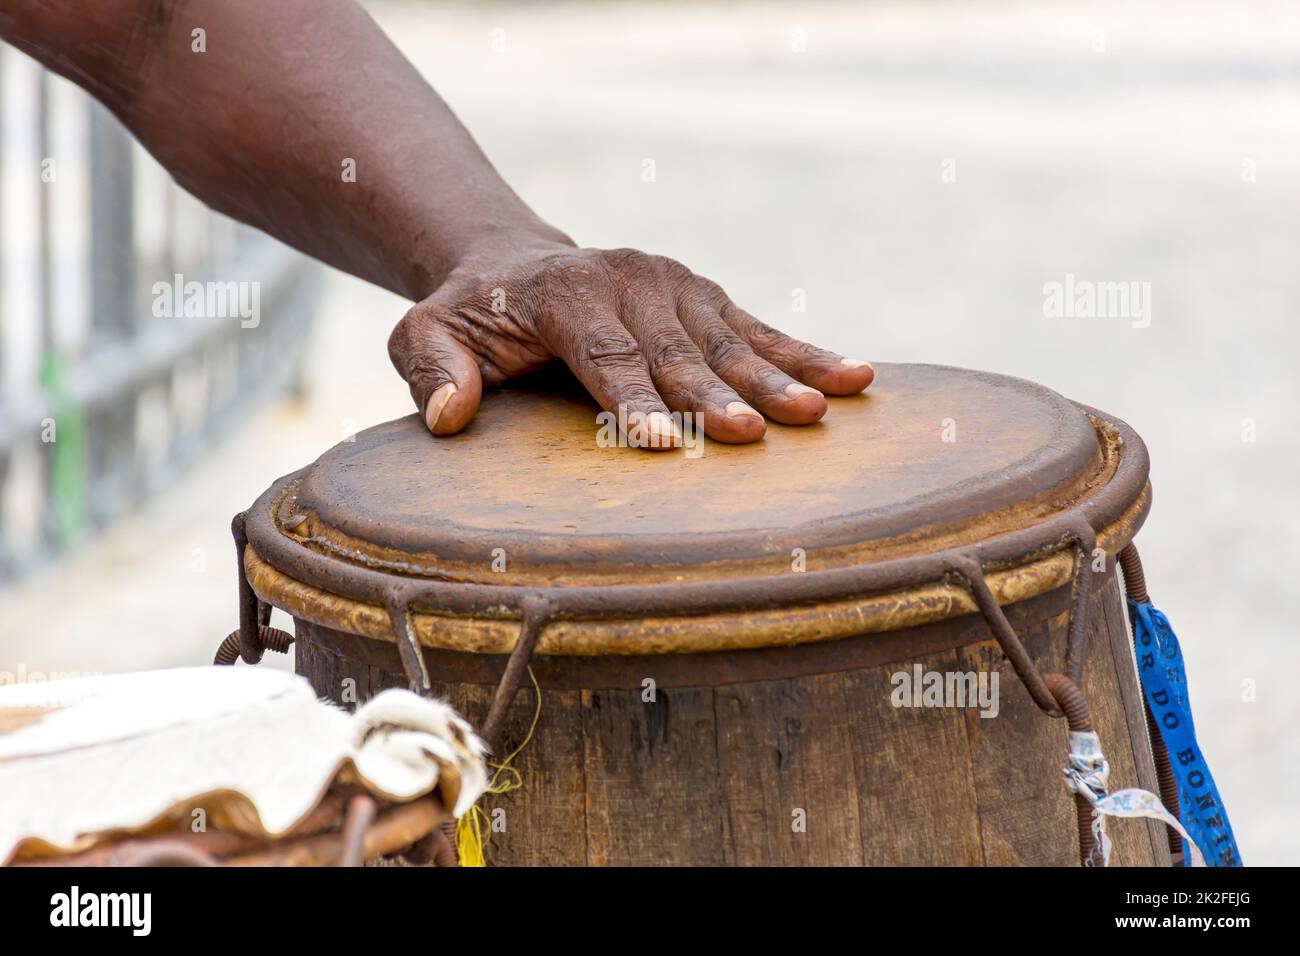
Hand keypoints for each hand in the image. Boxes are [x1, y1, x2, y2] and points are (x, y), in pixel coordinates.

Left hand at [387, 239, 873, 448]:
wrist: (511, 263)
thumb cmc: (468, 316)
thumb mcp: (422, 333)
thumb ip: (429, 368)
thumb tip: (448, 418)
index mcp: (565, 293)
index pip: (603, 355)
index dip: (631, 402)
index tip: (664, 444)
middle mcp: (629, 279)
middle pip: (675, 351)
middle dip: (714, 396)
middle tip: (750, 435)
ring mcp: (675, 284)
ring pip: (729, 340)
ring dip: (775, 378)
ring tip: (818, 413)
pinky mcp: (705, 295)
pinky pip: (759, 328)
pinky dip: (806, 353)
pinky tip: (856, 378)